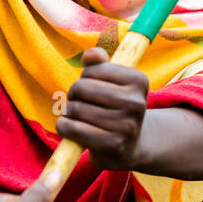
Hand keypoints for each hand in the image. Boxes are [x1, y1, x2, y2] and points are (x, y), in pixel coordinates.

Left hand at [54, 47, 148, 170]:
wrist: (127, 146)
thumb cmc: (113, 107)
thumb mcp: (111, 82)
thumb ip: (99, 63)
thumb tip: (91, 55)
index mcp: (138, 81)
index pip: (92, 70)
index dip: (84, 78)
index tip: (92, 89)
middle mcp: (136, 103)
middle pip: (81, 88)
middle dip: (73, 94)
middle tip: (79, 103)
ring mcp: (127, 125)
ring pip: (76, 109)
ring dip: (68, 112)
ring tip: (78, 117)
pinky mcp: (113, 144)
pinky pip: (74, 129)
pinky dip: (64, 127)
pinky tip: (68, 127)